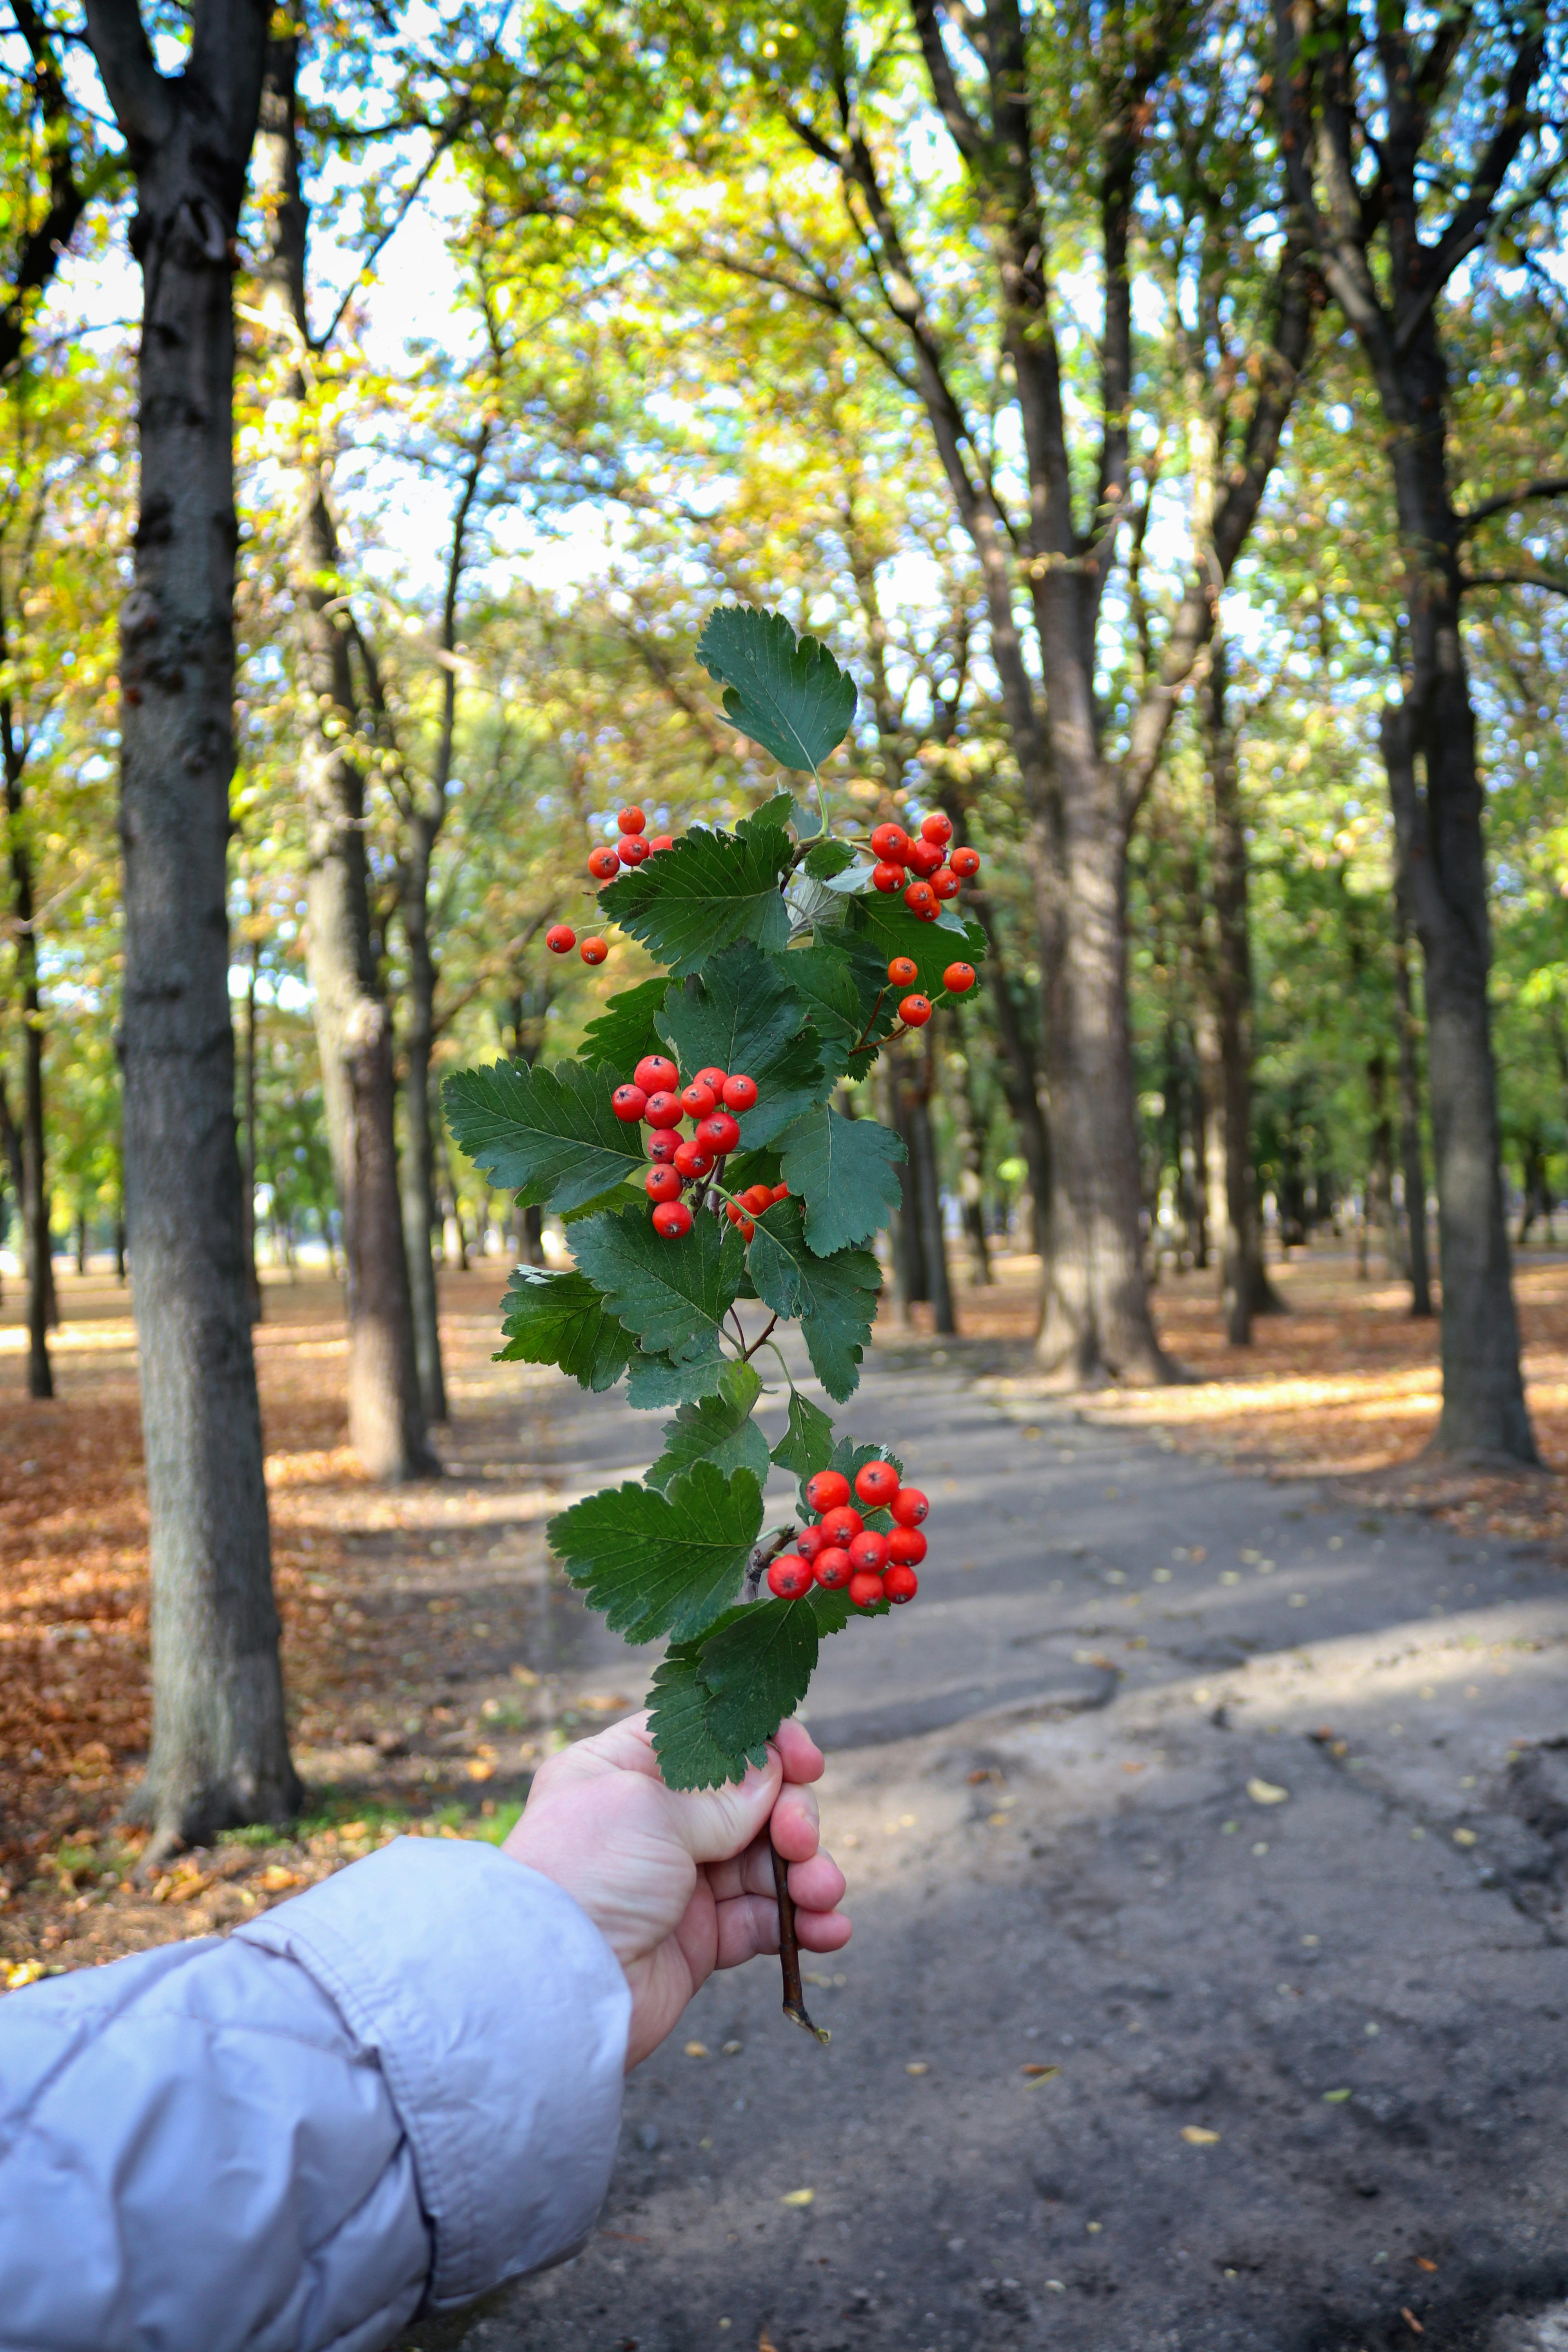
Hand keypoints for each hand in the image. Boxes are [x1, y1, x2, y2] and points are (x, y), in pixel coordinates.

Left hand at [503, 1714, 849, 2068]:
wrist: (554, 1989)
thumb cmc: (585, 1877)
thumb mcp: (650, 1809)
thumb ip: (720, 1794)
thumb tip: (772, 1774)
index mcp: (626, 1769)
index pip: (709, 1736)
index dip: (765, 1744)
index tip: (806, 1762)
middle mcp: (654, 1821)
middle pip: (751, 1801)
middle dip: (792, 1816)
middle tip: (799, 1841)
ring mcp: (679, 1881)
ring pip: (766, 1863)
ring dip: (807, 1873)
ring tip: (823, 1893)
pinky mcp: (700, 1939)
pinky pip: (764, 1921)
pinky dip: (802, 1923)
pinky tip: (829, 1929)